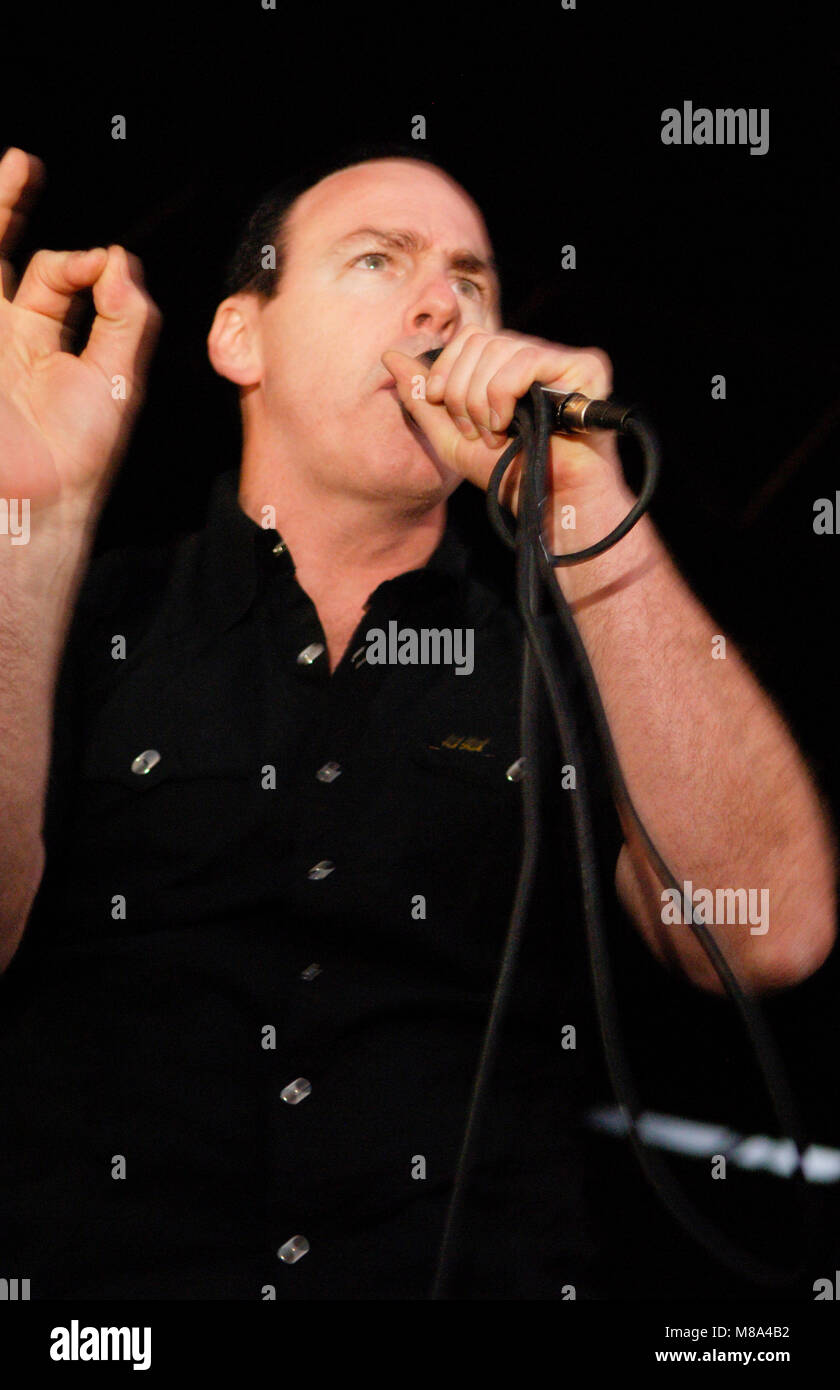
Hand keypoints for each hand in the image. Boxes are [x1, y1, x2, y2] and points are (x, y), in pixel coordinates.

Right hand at [0, 147, 160, 525]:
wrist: (34, 496)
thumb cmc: (76, 453)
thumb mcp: (117, 380)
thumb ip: (126, 318)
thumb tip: (120, 260)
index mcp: (48, 342)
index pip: (63, 278)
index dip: (85, 263)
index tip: (100, 269)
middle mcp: (7, 335)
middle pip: (6, 257)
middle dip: (10, 208)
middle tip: (23, 165)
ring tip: (11, 167)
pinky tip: (0, 199)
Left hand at [382, 325, 627, 549]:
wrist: (545, 502)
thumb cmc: (507, 474)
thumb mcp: (450, 436)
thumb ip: (422, 398)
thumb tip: (389, 355)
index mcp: (509, 366)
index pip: (469, 337)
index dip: (446, 367)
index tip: (439, 403)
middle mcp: (536, 356)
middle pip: (480, 340)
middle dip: (462, 391)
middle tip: (473, 432)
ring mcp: (561, 360)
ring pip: (499, 349)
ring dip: (481, 400)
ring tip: (494, 435)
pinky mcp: (584, 367)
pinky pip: (526, 360)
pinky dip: (504, 394)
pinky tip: (508, 425)